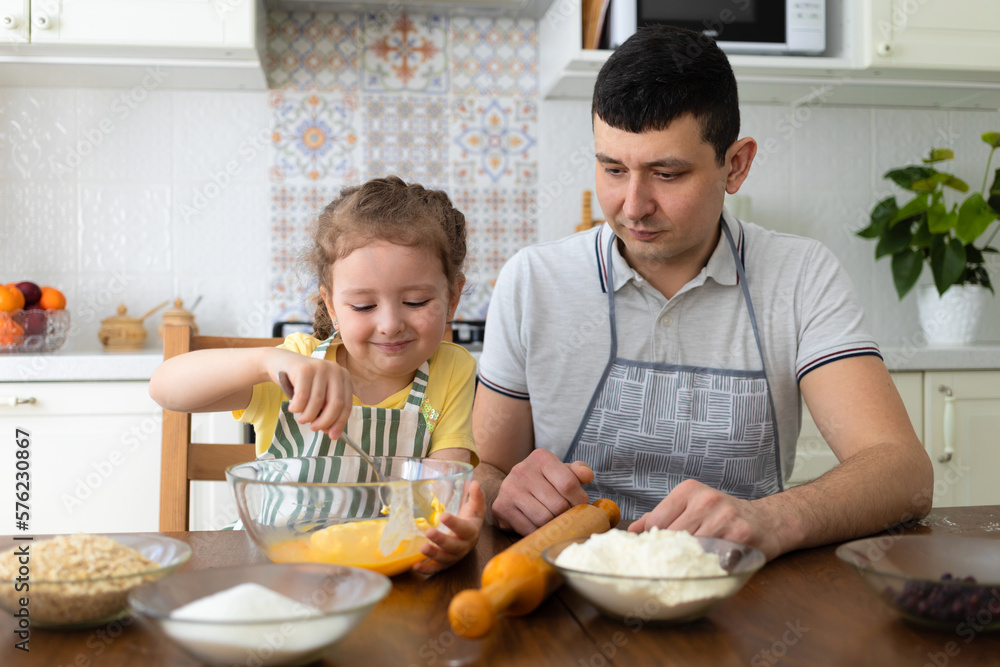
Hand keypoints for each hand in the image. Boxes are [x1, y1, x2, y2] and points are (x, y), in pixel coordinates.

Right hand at [264, 350, 352, 438]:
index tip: (332, 436)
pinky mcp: (304, 368)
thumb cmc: (303, 384)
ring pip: (317, 402)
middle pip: (335, 404)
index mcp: (344, 377)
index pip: (347, 405)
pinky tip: (293, 408)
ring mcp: (320, 367)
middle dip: (324, 421)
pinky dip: (296, 408)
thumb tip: (332, 432)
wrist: (281, 363)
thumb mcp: (319, 396)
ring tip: (301, 418)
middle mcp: (335, 369)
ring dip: (307, 416)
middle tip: (313, 428)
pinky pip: (302, 397)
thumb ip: (327, 412)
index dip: (340, 423)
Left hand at [413, 481, 485, 574]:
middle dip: (441, 540)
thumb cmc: (470, 519)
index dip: (454, 523)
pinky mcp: (444, 564)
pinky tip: (415, 565)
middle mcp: (463, 547)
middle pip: (453, 546)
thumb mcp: (475, 507)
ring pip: (444, 559)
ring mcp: (453, 557)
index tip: (443, 516)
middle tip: (429, 532)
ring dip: (433, 555)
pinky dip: (426, 569)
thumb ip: (476, 496)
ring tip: (422, 548)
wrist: (470, 537)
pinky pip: (435, 568)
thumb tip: (475, 483)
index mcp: (471, 532)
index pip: (464, 529)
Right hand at [491, 449, 592, 535]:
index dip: (580, 501)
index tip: (581, 507)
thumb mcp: (563, 472)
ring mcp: (509, 488)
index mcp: (541, 457)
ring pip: (544, 519)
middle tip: (568, 516)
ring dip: (553, 525)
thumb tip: (587, 476)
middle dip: (567, 515)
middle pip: (558, 504)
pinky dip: (539, 532)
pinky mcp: (501, 507)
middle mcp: (522, 470)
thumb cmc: (545, 481)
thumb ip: (579, 472)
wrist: (514, 489)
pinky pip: (529, 529)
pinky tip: (540, 526)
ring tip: (555, 521)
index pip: (568, 484)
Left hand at [627, 479, 785, 559]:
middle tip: (664, 566)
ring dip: (686, 563)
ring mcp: (725, 518)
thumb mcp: (692, 507)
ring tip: (685, 568)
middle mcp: (706, 500)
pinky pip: (713, 560)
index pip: (657, 520)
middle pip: (672, 536)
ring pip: (691, 549)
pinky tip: (707, 568)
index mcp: (689, 490)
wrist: (768, 521)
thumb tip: (631, 531)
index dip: (651, 541)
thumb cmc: (723, 516)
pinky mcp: (740, 536)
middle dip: (667, 554)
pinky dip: (706, 567)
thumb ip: (662, 517)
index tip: (649, 553)